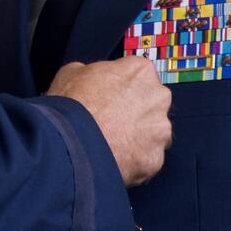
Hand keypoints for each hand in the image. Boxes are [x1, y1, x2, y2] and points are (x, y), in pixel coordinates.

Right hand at [47, 57, 171, 186]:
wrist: (71, 144)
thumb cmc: (72, 106)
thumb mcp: (72, 72)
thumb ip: (93, 72)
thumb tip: (92, 79)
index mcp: (141, 71)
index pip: (139, 74)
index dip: (123, 86)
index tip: (112, 95)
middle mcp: (158, 97)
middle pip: (152, 102)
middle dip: (137, 111)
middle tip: (113, 120)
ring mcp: (160, 129)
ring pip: (153, 133)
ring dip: (138, 137)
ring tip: (112, 143)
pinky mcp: (156, 158)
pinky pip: (147, 158)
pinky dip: (135, 160)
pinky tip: (115, 158)